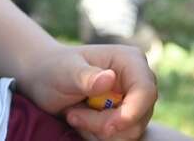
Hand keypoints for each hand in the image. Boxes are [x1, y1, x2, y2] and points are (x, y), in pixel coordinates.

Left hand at [16, 43, 155, 140]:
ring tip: (75, 115)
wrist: (46, 79)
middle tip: (73, 116)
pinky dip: (99, 135)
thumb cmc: (56, 69)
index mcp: (130, 61)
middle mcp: (138, 81)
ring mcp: (133, 101)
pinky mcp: (126, 117)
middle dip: (106, 124)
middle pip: (139, 116)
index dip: (133, 112)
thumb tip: (109, 79)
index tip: (108, 127)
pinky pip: (121, 137)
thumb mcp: (65, 72)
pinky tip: (83, 121)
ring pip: (131, 131)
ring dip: (99, 131)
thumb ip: (86, 77)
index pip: (146, 91)